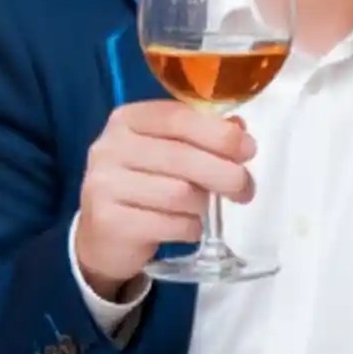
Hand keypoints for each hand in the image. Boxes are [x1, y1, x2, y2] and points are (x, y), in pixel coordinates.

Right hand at [74, 101, 256, 299]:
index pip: (179, 117)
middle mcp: (110, 147)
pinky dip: (189, 228)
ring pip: (180, 194)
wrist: (103, 235)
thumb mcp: (169, 151)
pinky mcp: (109, 222)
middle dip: (225, 174)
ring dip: (203, 205)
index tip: (248, 150)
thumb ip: (202, 135)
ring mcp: (104, 185)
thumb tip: (239, 130)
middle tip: (245, 189)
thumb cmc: (145, 184)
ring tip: (203, 208)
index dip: (220, 134)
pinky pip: (170, 224)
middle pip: (184, 157)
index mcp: (128, 120)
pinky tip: (186, 227)